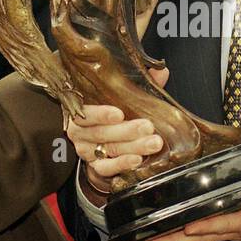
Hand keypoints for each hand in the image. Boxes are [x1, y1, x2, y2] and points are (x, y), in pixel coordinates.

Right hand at [65, 69, 168, 193]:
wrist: (104, 139)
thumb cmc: (114, 112)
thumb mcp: (123, 95)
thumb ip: (139, 84)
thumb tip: (161, 72)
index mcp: (82, 109)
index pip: (85, 113)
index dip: (100, 114)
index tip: (119, 113)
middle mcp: (80, 132)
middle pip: (100, 133)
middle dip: (127, 131)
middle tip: (148, 127)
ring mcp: (87, 151)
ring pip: (107, 150)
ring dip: (132, 147)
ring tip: (153, 143)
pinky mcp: (96, 167)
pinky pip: (106, 169)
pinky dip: (122, 165)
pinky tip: (138, 160)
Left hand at [143, 187, 240, 240]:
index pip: (225, 223)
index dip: (206, 226)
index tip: (188, 228)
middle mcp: (239, 229)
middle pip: (202, 236)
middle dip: (175, 240)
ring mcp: (236, 231)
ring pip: (200, 237)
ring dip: (176, 240)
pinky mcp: (237, 228)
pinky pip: (208, 234)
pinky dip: (190, 237)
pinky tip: (177, 237)